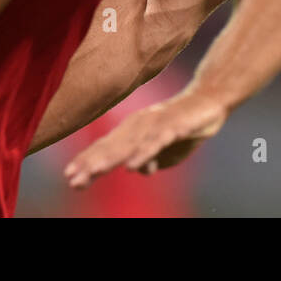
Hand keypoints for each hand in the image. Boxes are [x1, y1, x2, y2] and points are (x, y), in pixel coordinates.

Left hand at [63, 93, 228, 187]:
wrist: (210, 100)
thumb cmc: (184, 125)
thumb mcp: (164, 150)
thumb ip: (148, 159)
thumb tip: (137, 169)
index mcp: (133, 131)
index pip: (106, 148)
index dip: (88, 161)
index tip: (69, 176)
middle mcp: (139, 125)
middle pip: (112, 147)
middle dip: (91, 164)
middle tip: (72, 180)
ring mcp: (155, 124)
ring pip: (129, 145)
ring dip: (110, 159)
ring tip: (92, 173)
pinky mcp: (174, 126)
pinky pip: (156, 142)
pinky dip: (143, 154)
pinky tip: (132, 167)